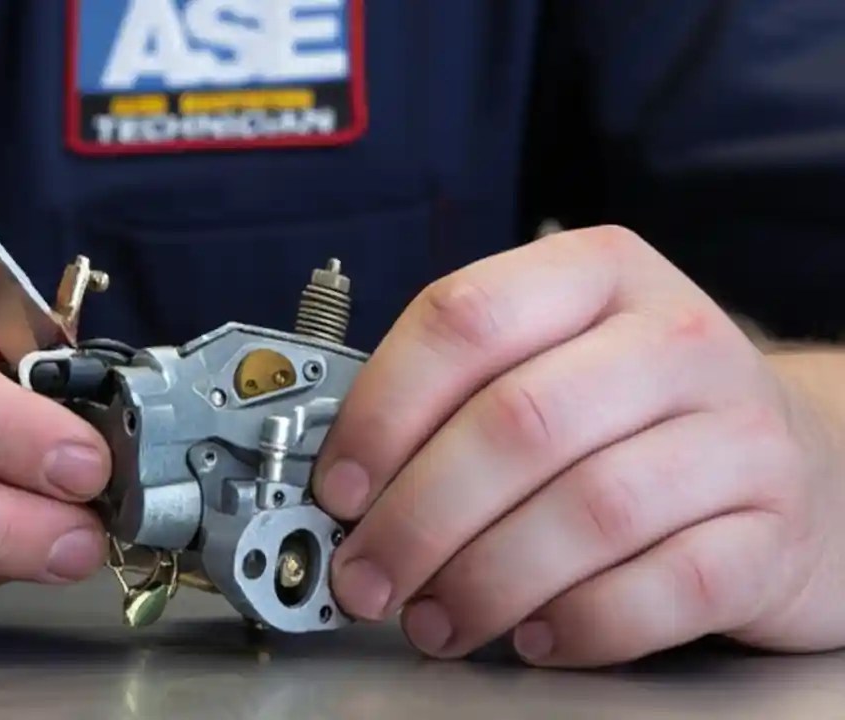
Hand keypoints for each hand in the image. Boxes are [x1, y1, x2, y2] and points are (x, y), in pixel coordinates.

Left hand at [313, 226, 844, 667]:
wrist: (803, 462)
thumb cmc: (640, 412)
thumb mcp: (553, 360)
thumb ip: (458, 400)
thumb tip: (348, 486)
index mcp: (596, 275)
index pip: (466, 318)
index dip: (383, 411)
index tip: (338, 488)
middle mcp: (674, 337)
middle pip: (518, 422)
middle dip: (418, 518)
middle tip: (368, 579)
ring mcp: (740, 432)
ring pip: (590, 509)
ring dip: (486, 581)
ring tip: (435, 619)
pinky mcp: (775, 532)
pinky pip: (668, 588)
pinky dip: (584, 622)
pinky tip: (535, 636)